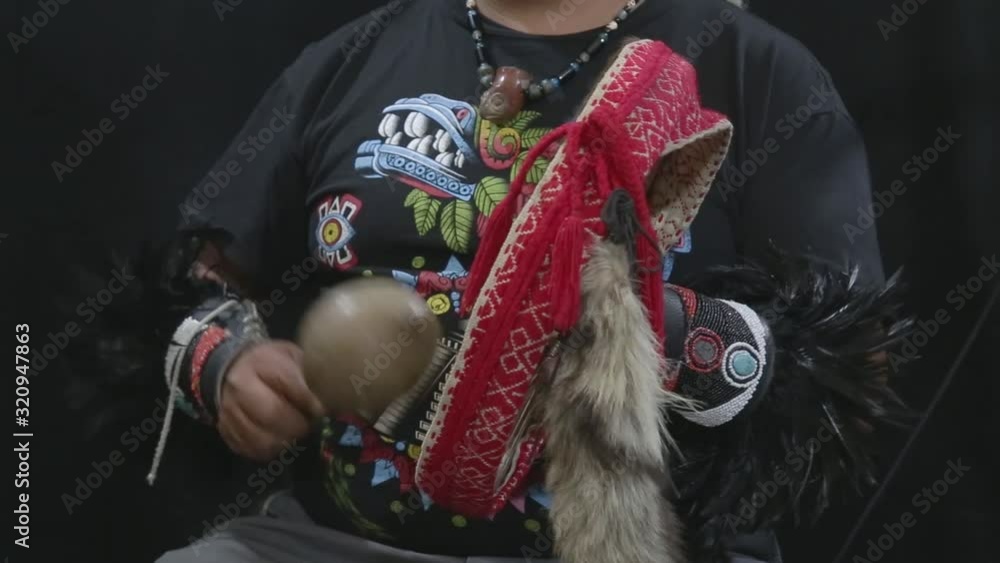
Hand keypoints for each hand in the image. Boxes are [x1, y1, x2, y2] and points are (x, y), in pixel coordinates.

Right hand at [216, 340, 323, 460]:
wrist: (230, 368)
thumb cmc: (270, 362)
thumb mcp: (290, 356)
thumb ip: (308, 373)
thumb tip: (333, 396)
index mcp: (261, 363)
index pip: (290, 386)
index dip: (310, 402)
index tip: (323, 410)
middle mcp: (241, 387)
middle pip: (273, 415)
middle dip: (299, 426)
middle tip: (310, 426)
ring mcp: (229, 411)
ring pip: (261, 438)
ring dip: (286, 442)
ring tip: (296, 435)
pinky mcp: (225, 430)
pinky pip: (250, 450)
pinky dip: (270, 451)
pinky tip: (280, 441)